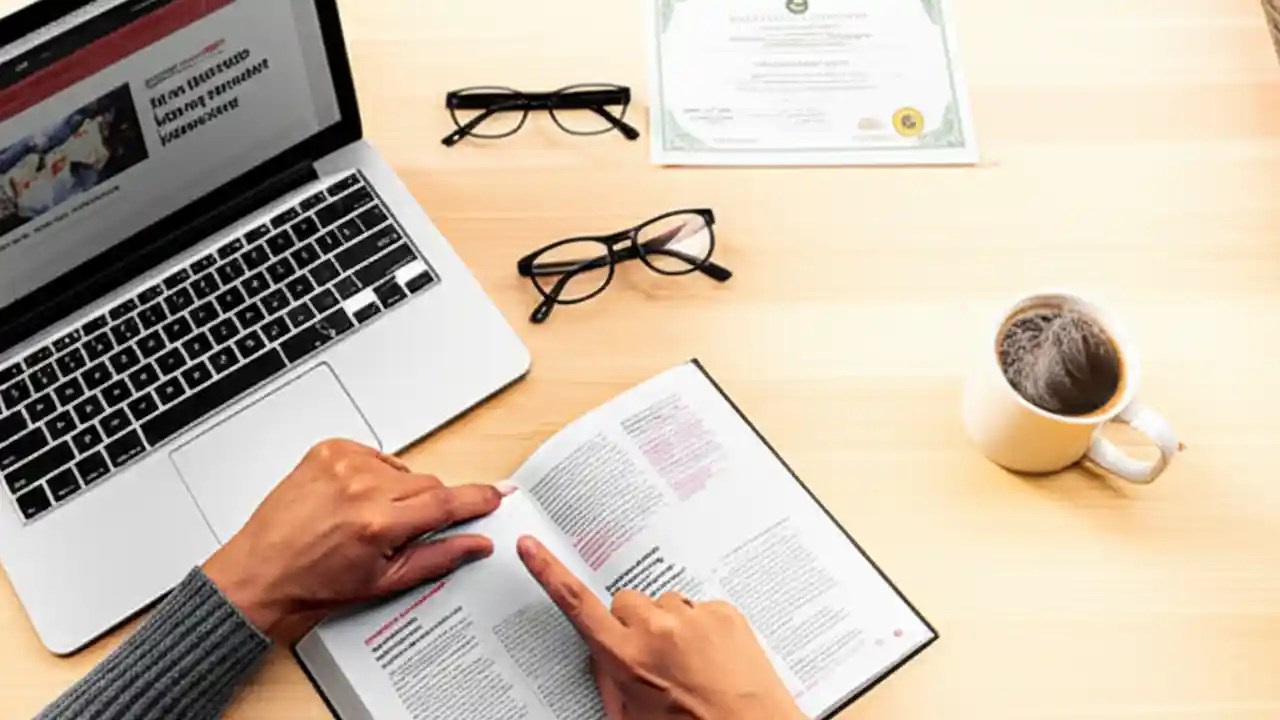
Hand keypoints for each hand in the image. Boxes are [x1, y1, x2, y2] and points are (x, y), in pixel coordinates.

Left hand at [203, 439, 501, 643]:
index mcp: (377, 523)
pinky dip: (372, 475)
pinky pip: (373, 456)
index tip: (498, 494)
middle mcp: (360, 487)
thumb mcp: (383, 581)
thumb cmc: (311, 582)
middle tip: (402, 530)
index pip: (445, 503)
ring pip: (402, 470)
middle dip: (426, 506)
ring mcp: (341, 463)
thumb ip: (438, 558)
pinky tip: (353, 500)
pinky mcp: (327, 450)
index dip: (478, 499)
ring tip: (368, 517)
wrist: (259, 573)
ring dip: (397, 491)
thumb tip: (475, 543)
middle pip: (428, 484)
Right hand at [517, 536, 805, 719]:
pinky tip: (711, 658)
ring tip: (687, 663)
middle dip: (630, 624)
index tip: (531, 546)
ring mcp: (692, 617)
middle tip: (651, 658)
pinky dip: (700, 629)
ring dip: (668, 625)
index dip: (549, 572)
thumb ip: (610, 681)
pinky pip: (699, 610)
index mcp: (626, 657)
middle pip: (625, 603)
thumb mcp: (632, 718)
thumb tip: (604, 655)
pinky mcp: (723, 613)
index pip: (577, 605)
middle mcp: (656, 629)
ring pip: (664, 604)